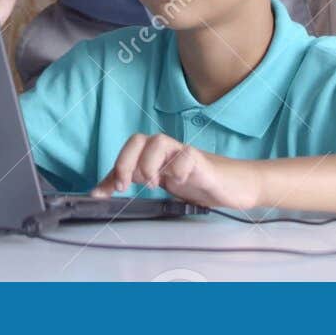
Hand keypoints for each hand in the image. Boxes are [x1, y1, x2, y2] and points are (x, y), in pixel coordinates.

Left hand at [90, 132, 263, 209]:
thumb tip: (100, 191)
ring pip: (159, 141)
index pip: (127, 152)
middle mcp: (167, 150)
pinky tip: (178, 182)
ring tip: (153, 184)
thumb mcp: (163, 185)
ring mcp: (184, 153)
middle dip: (125, 162)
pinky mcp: (202, 162)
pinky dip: (178, 168)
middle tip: (126, 186)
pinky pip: (186, 156)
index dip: (112, 171)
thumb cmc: (198, 182)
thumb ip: (134, 182)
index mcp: (155, 155)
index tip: (100, 195)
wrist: (235, 185)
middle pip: (138, 139)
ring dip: (148, 163)